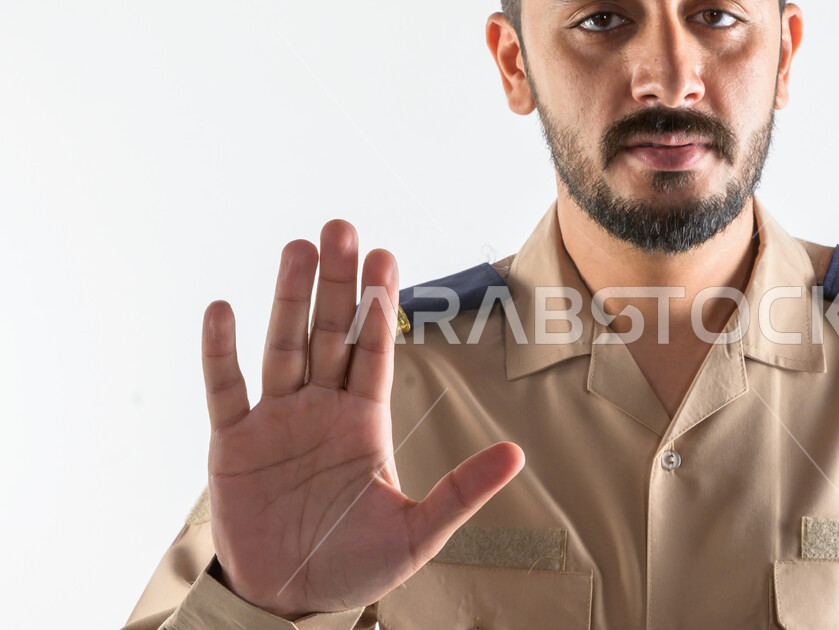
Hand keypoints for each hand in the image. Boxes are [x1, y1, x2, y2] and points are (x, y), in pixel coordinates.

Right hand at [200, 220, 523, 617]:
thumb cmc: (357, 567)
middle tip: (342, 228)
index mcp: (365, 420)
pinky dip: (221, 353)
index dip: (379, 304)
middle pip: (329, 333)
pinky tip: (224, 308)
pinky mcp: (234, 444)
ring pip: (282, 347)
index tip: (385, 255)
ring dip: (287, 299)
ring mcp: (276, 421)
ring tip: (297, 248)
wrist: (291, 600)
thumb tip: (519, 455)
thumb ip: (463, 490)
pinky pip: (226, 390)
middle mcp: (321, 408)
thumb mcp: (418, 532)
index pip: (375, 349)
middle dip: (336, 283)